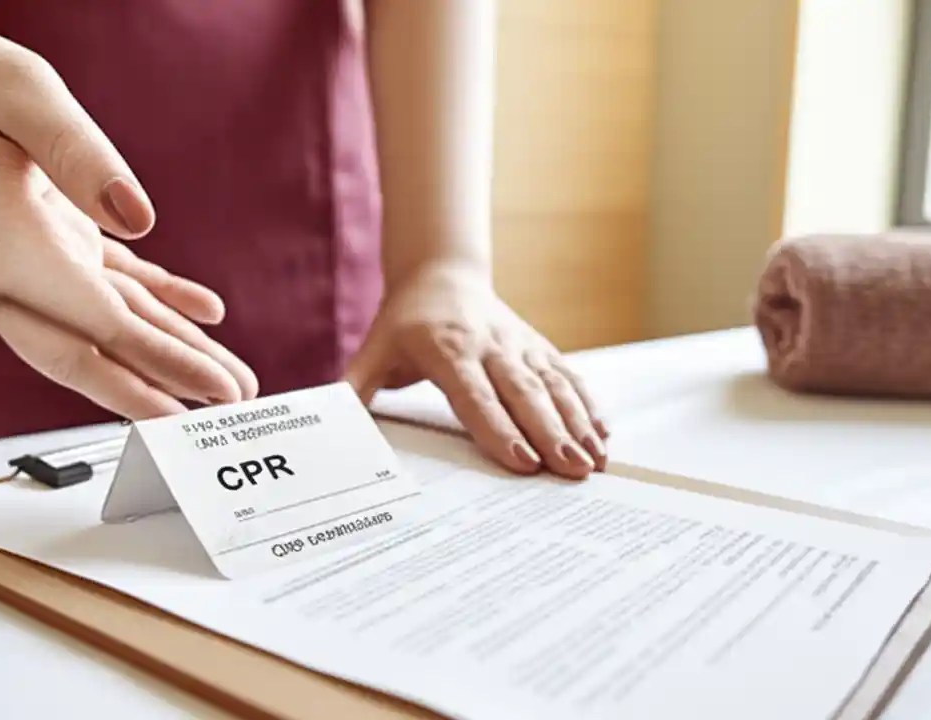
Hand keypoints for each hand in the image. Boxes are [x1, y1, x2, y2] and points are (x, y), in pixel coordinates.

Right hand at [0, 25, 255, 417]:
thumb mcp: (21, 92)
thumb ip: (81, 156)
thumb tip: (140, 222)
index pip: (95, 323)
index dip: (161, 360)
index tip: (213, 391)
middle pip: (91, 351)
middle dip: (162, 387)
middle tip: (227, 414)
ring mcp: (12, 272)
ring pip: (101, 327)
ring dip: (166, 354)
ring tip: (227, 381)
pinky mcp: (33, 254)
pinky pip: (101, 290)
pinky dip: (152, 303)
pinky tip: (200, 314)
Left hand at [346, 262, 607, 478]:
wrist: (441, 272)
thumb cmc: (404, 322)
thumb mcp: (373, 350)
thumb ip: (354, 388)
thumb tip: (327, 424)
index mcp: (447, 349)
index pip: (475, 394)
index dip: (498, 427)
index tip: (521, 460)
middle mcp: (489, 345)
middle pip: (523, 394)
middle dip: (550, 433)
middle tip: (571, 471)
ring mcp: (519, 345)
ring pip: (553, 386)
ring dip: (577, 424)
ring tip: (594, 461)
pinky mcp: (538, 346)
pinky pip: (567, 376)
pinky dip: (587, 405)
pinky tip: (603, 435)